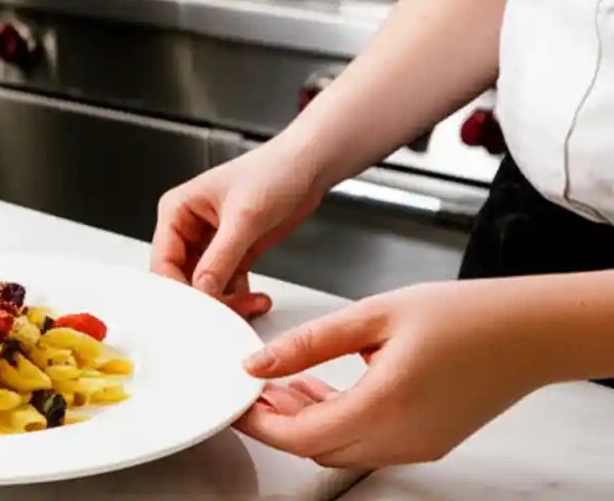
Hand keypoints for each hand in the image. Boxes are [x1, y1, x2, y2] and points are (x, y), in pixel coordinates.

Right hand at [151, 138, 321, 317]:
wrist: (309, 167)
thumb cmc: (274, 172)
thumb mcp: (245, 217)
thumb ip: (221, 257)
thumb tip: (202, 290)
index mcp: (177, 210)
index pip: (164, 259)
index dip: (177, 287)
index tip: (198, 308)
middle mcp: (189, 228)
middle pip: (182, 277)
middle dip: (205, 297)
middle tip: (229, 312)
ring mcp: (211, 243)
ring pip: (205, 286)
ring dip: (226, 301)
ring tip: (251, 305)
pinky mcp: (234, 253)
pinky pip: (227, 285)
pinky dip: (240, 298)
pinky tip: (258, 300)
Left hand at [234, 279, 553, 467]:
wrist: (529, 331)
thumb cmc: (464, 315)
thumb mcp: (372, 315)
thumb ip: (309, 343)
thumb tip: (258, 362)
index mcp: (383, 407)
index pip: (298, 436)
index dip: (259, 422)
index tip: (236, 400)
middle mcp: (399, 438)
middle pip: (315, 449)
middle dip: (276, 423)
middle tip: (252, 388)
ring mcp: (415, 446)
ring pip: (339, 450)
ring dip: (305, 423)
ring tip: (281, 384)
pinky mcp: (426, 442)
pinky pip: (366, 444)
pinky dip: (336, 423)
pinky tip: (321, 390)